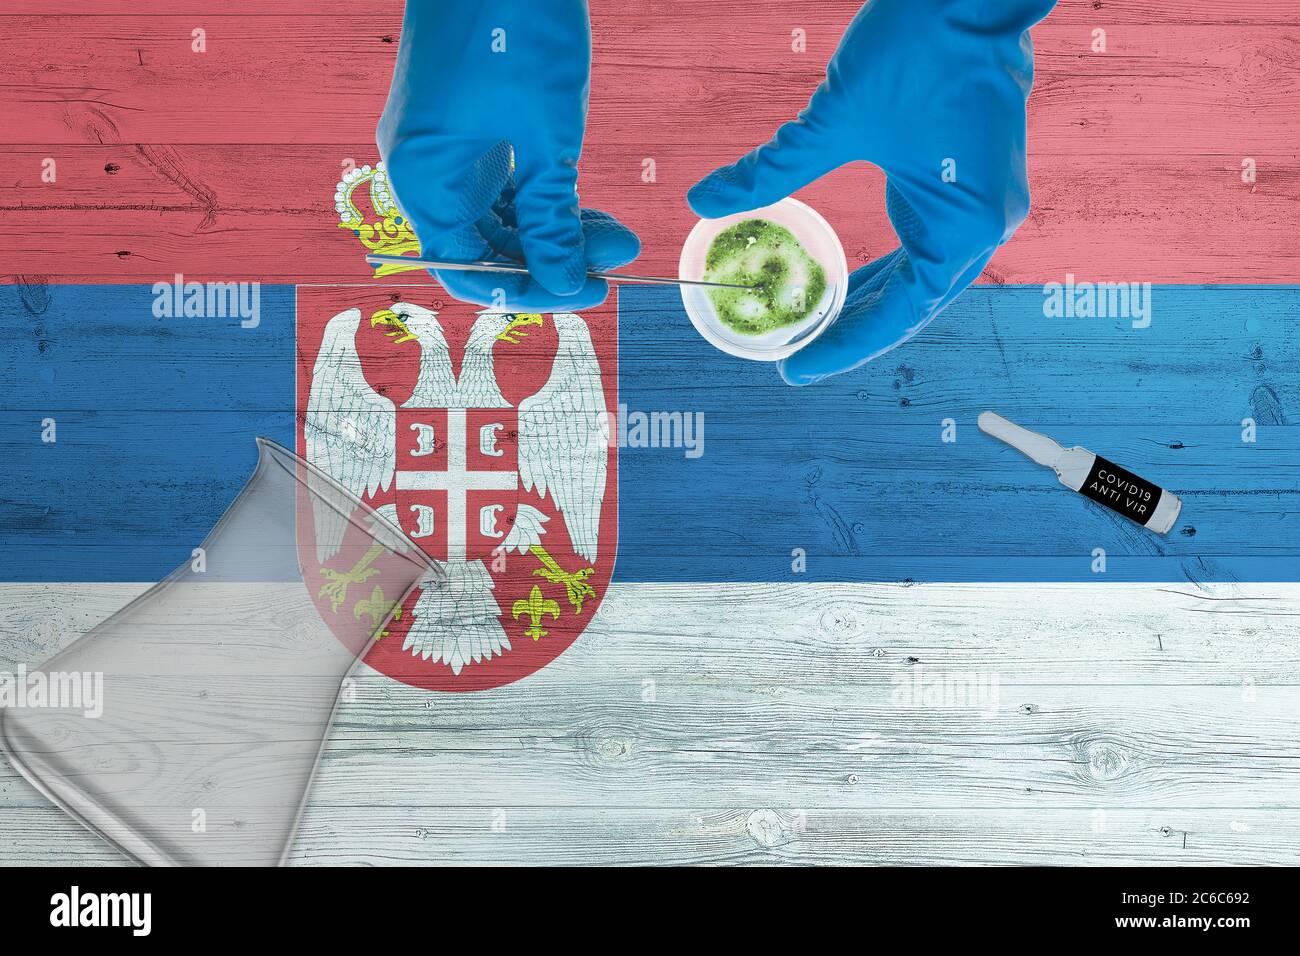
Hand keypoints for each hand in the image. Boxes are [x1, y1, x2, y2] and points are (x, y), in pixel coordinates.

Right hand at [377, 1, 638, 310]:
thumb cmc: (514, 28)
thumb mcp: (546, 139)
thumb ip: (552, 220)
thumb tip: (565, 284)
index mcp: (424, 180)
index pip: (469, 271)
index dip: (529, 292)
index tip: (588, 291)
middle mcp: (421, 168)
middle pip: (485, 246)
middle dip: (553, 257)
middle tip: (618, 259)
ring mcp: (440, 144)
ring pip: (497, 215)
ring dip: (553, 228)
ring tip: (616, 233)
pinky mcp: (461, 123)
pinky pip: (497, 181)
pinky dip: (540, 196)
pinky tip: (585, 204)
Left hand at [688, 0, 1055, 384]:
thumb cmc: (916, 46)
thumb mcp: (833, 118)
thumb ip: (771, 169)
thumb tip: (703, 199)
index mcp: (961, 227)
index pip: (898, 315)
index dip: (843, 347)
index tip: (794, 370)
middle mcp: (983, 228)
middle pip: (911, 306)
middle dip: (852, 331)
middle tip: (795, 357)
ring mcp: (984, 207)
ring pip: (921, 279)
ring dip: (870, 301)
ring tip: (814, 327)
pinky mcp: (975, 184)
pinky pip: (928, 245)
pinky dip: (889, 267)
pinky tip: (848, 280)